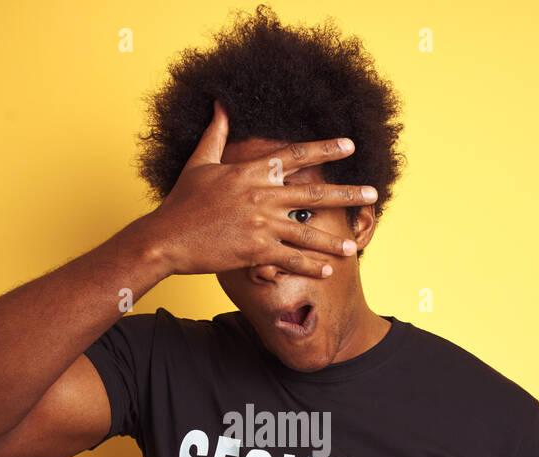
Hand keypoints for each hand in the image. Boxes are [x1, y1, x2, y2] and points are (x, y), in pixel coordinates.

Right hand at [148, 100, 376, 278]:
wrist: (165, 238)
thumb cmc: (181, 202)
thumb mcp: (199, 163)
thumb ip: (215, 134)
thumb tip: (221, 104)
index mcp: (251, 172)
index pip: (297, 156)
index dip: (326, 149)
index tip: (350, 145)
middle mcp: (261, 196)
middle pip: (314, 195)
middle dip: (347, 194)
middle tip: (372, 194)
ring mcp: (260, 225)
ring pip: (307, 234)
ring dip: (333, 241)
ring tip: (354, 246)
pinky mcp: (255, 251)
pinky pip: (290, 260)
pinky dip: (309, 266)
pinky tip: (327, 271)